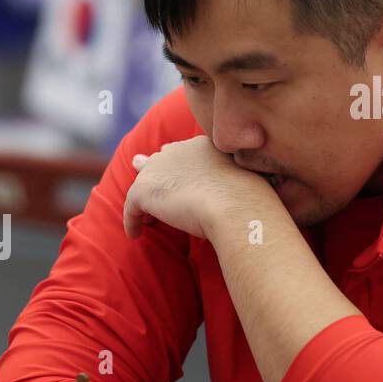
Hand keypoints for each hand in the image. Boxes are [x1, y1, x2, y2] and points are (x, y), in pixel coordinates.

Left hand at [124, 136, 273, 239]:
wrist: (237, 207)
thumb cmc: (251, 201)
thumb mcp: (246, 184)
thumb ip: (233, 184)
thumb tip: (240, 200)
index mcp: (203, 146)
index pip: (181, 153)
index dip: (175, 168)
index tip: (175, 182)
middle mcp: (178, 150)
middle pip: (158, 161)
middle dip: (153, 176)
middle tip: (149, 197)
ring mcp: (159, 168)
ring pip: (144, 184)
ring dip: (143, 203)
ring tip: (144, 222)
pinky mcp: (144, 189)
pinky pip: (131, 207)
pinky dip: (131, 221)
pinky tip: (135, 235)